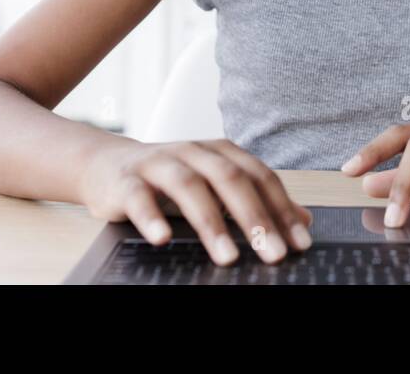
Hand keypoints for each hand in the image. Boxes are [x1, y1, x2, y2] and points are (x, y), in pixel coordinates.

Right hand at [79, 138, 313, 265]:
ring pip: (189, 187)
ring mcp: (158, 163)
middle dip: (254, 218)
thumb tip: (304, 221)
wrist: (106, 165)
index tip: (300, 242)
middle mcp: (193, 151)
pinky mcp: (126, 180)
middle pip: (230, 179)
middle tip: (272, 253)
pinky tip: (164, 239)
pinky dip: (151, 218)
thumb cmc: (168, 180)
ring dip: (211, 223)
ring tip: (228, 258)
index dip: (282, 209)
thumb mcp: (215, 185)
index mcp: (220, 152)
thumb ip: (257, 201)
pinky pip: (139, 198)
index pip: (259, 177)